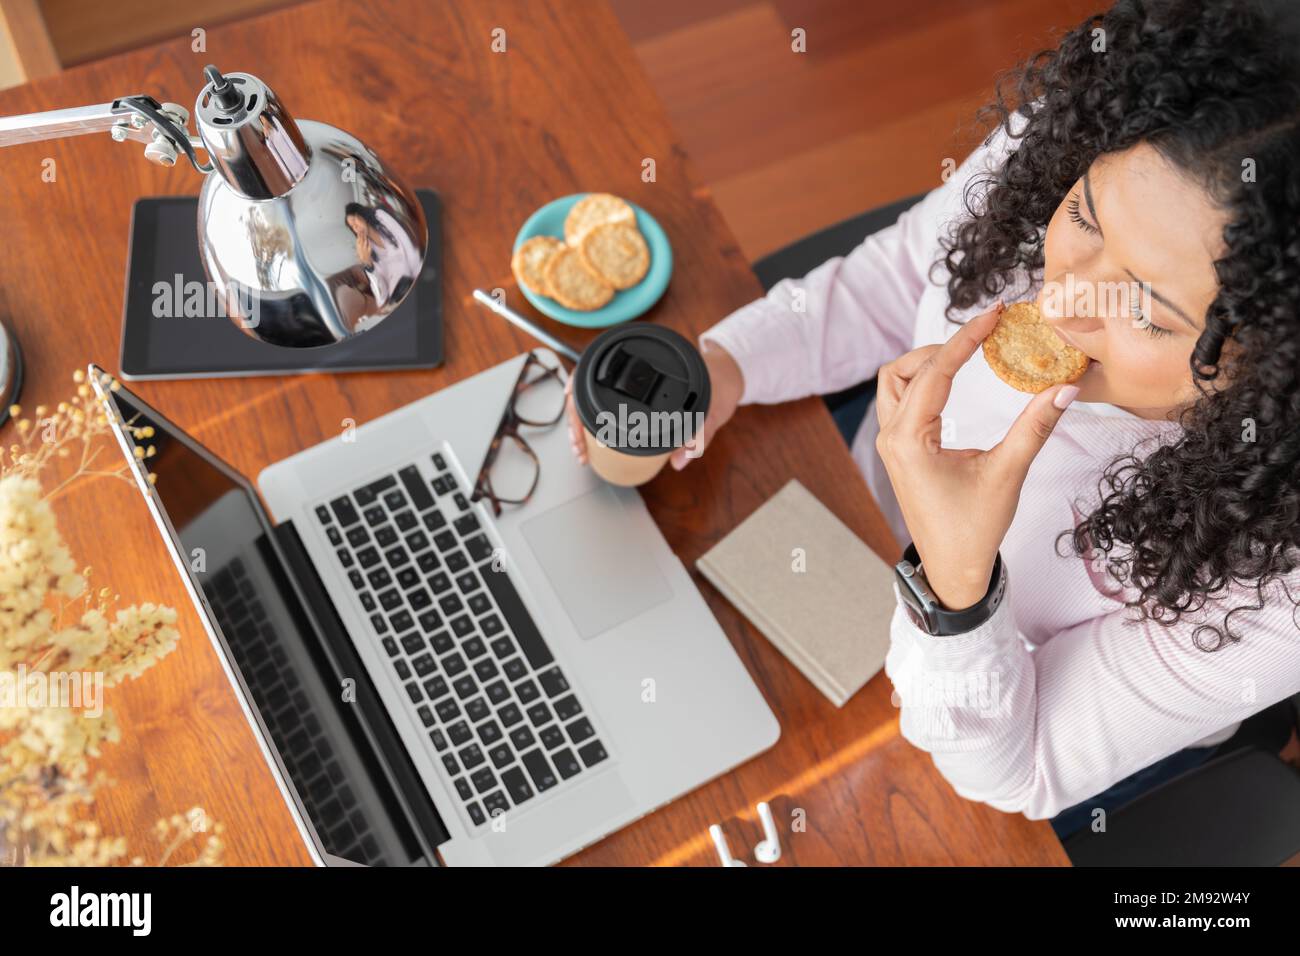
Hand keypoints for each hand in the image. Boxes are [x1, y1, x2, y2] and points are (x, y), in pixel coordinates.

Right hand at [565, 340, 744, 468]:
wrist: (726, 375)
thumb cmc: (717, 386)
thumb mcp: (712, 411)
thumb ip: (699, 436)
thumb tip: (679, 461)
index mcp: (647, 361)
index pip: (597, 367)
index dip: (575, 386)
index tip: (570, 408)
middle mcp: (632, 368)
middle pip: (585, 388)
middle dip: (574, 421)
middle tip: (579, 449)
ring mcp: (628, 380)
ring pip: (589, 398)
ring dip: (578, 425)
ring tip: (581, 451)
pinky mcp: (631, 392)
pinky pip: (602, 404)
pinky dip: (590, 423)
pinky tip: (587, 441)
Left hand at [875, 302, 1077, 609]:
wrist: (951, 568)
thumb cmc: (974, 528)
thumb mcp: (1007, 475)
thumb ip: (1034, 428)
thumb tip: (1066, 388)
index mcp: (910, 441)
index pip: (935, 372)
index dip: (965, 338)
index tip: (993, 316)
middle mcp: (892, 437)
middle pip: (902, 369)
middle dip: (941, 347)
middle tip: (982, 335)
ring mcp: (891, 444)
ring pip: (895, 383)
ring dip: (926, 363)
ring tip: (967, 354)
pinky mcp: (899, 450)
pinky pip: (901, 401)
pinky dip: (923, 382)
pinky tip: (953, 378)